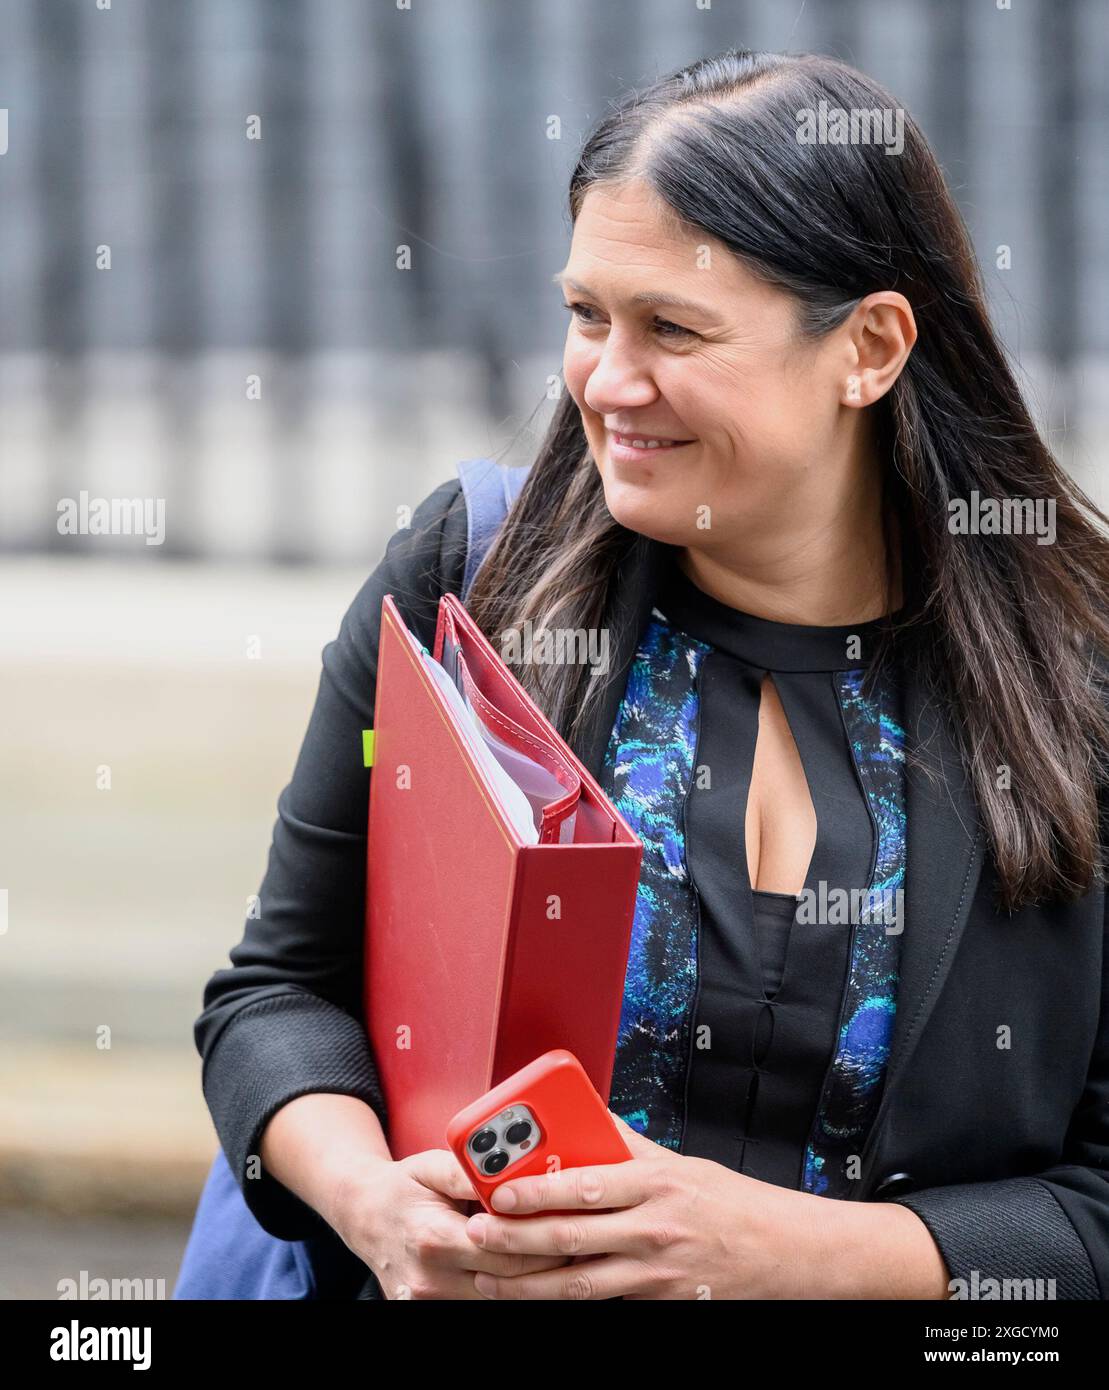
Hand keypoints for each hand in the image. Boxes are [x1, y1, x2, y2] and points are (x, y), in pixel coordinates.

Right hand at [329, 1148, 569, 1299]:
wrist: (363, 1214)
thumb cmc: (402, 1187)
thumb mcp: (432, 1166)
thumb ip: (469, 1173)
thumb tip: (510, 1177)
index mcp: (433, 1238)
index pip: (505, 1251)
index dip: (542, 1239)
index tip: (569, 1223)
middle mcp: (431, 1277)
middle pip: (508, 1279)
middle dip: (546, 1259)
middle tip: (576, 1239)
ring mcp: (430, 1298)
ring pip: (498, 1295)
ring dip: (529, 1276)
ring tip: (556, 1250)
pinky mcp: (432, 1306)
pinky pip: (482, 1300)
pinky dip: (506, 1284)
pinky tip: (525, 1264)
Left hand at [462, 1114, 949, 1299]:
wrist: (784, 1252)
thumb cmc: (729, 1201)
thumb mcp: (677, 1162)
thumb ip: (624, 1143)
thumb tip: (580, 1114)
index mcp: (653, 1184)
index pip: (585, 1185)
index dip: (537, 1189)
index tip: (498, 1188)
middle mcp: (651, 1229)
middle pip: (571, 1238)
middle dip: (516, 1239)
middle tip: (475, 1235)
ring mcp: (653, 1272)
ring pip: (577, 1283)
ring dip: (526, 1283)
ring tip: (484, 1279)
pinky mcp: (656, 1301)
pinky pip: (600, 1303)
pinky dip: (562, 1302)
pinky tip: (531, 1299)